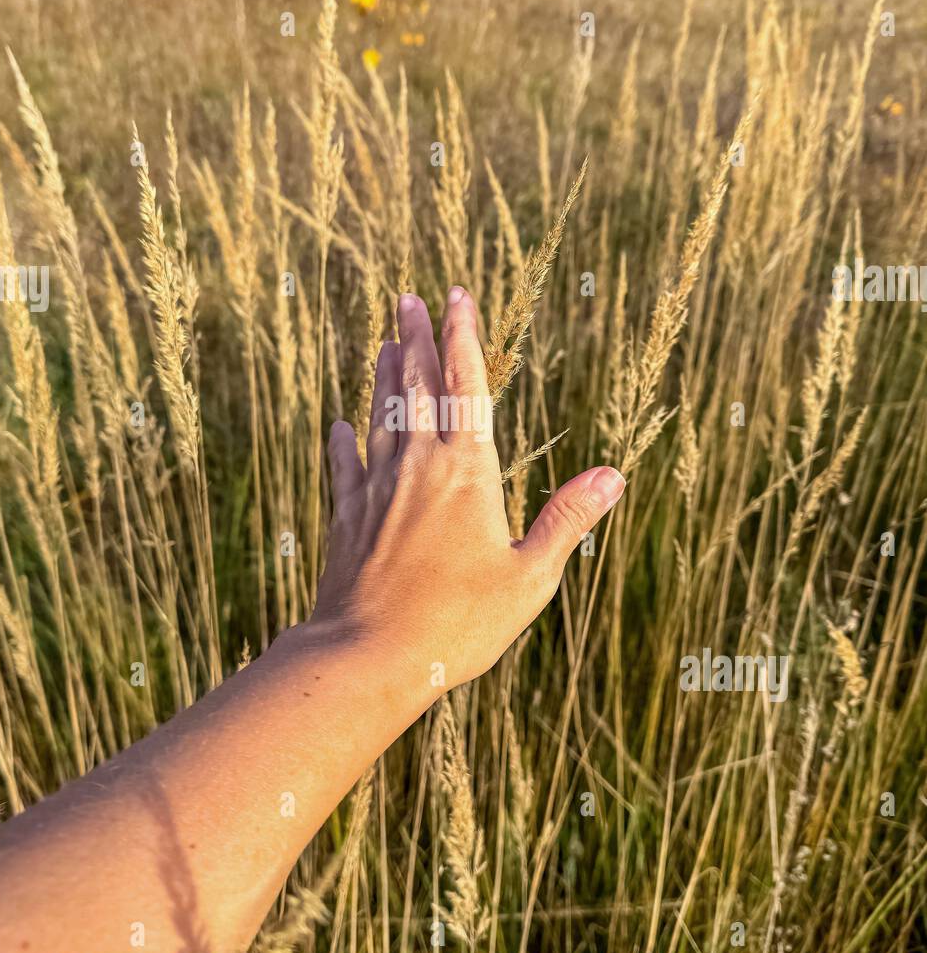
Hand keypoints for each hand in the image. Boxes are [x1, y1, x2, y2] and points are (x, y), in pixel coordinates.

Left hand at [310, 286, 624, 705]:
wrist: (368, 656)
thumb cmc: (457, 623)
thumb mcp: (529, 577)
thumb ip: (567, 521)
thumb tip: (612, 475)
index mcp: (467, 472)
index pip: (467, 386)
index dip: (462, 338)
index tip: (456, 297)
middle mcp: (418, 468)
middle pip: (416, 387)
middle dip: (415, 338)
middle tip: (406, 298)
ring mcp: (377, 491)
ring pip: (380, 417)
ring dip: (384, 378)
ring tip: (384, 344)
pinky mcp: (347, 520)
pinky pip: (345, 467)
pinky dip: (343, 442)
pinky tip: (340, 426)